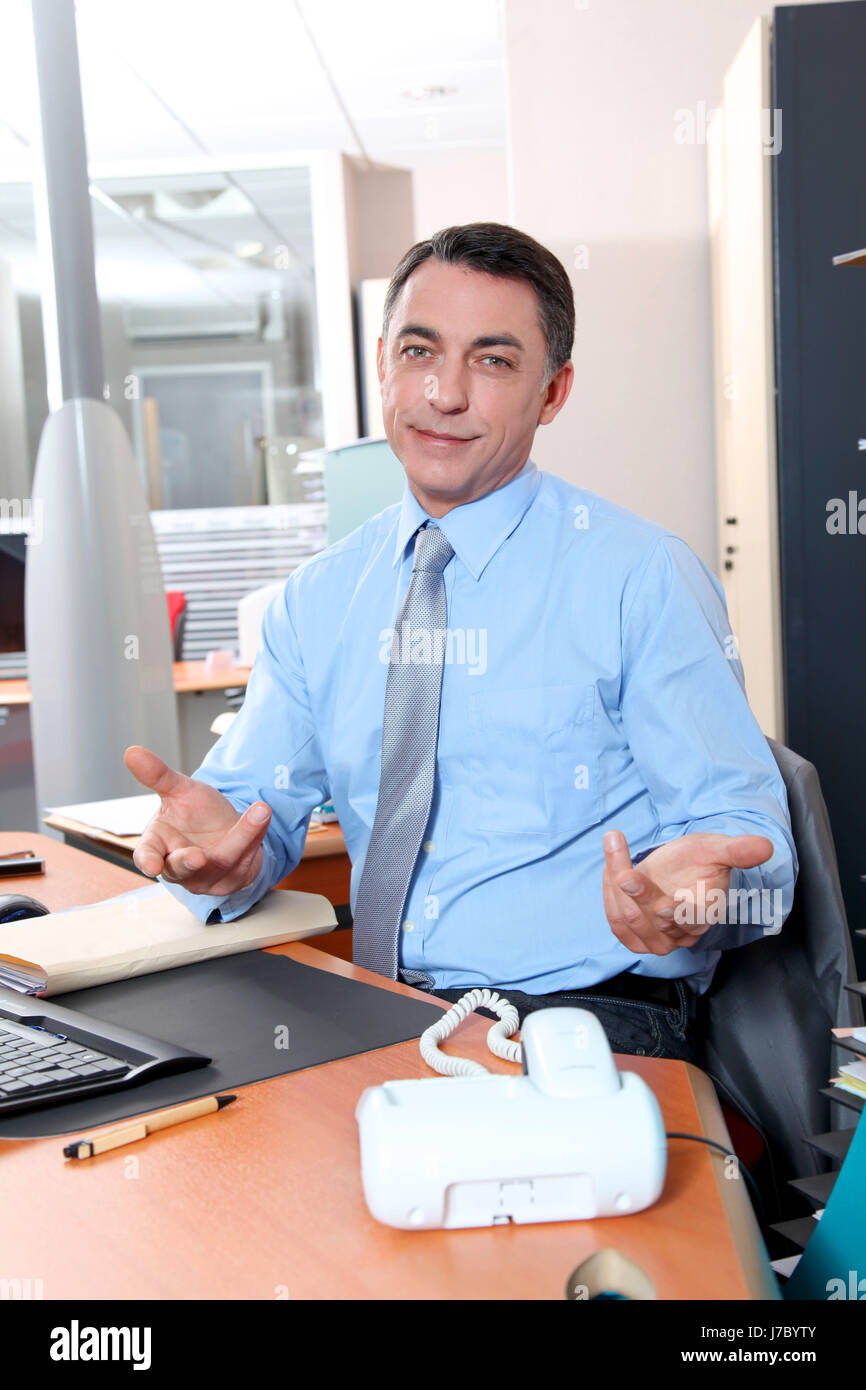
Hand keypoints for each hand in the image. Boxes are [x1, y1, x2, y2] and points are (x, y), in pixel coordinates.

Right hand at [124, 744, 271, 895]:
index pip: (147, 856)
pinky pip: (247, 859)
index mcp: (158, 847)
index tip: (151, 865)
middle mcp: (179, 869)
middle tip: (198, 856)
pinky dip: (256, 834)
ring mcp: (207, 878)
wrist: (225, 828)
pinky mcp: (234, 879)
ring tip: (260, 810)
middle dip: (190, 862)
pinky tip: (263, 814)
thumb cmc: (193, 813)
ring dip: (243, 836)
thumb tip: (131, 752)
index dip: (148, 861)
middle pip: (183, 867)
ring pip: (223, 861)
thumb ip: (157, 776)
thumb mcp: (178, 790)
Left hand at [602, 828, 773, 955]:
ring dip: (616, 891)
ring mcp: (656, 937)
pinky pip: (616, 922)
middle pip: (656, 922)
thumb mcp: (717, 849)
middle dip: (639, 898)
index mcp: (705, 913)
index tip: (664, 904)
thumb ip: (738, 851)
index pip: (694, 922)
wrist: (677, 871)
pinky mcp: (634, 934)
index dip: (679, 916)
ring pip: (630, 922)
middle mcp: (681, 932)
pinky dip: (608, 894)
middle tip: (625, 873)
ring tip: (614, 849)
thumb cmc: (699, 860)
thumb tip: (766, 846)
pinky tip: (611, 863)